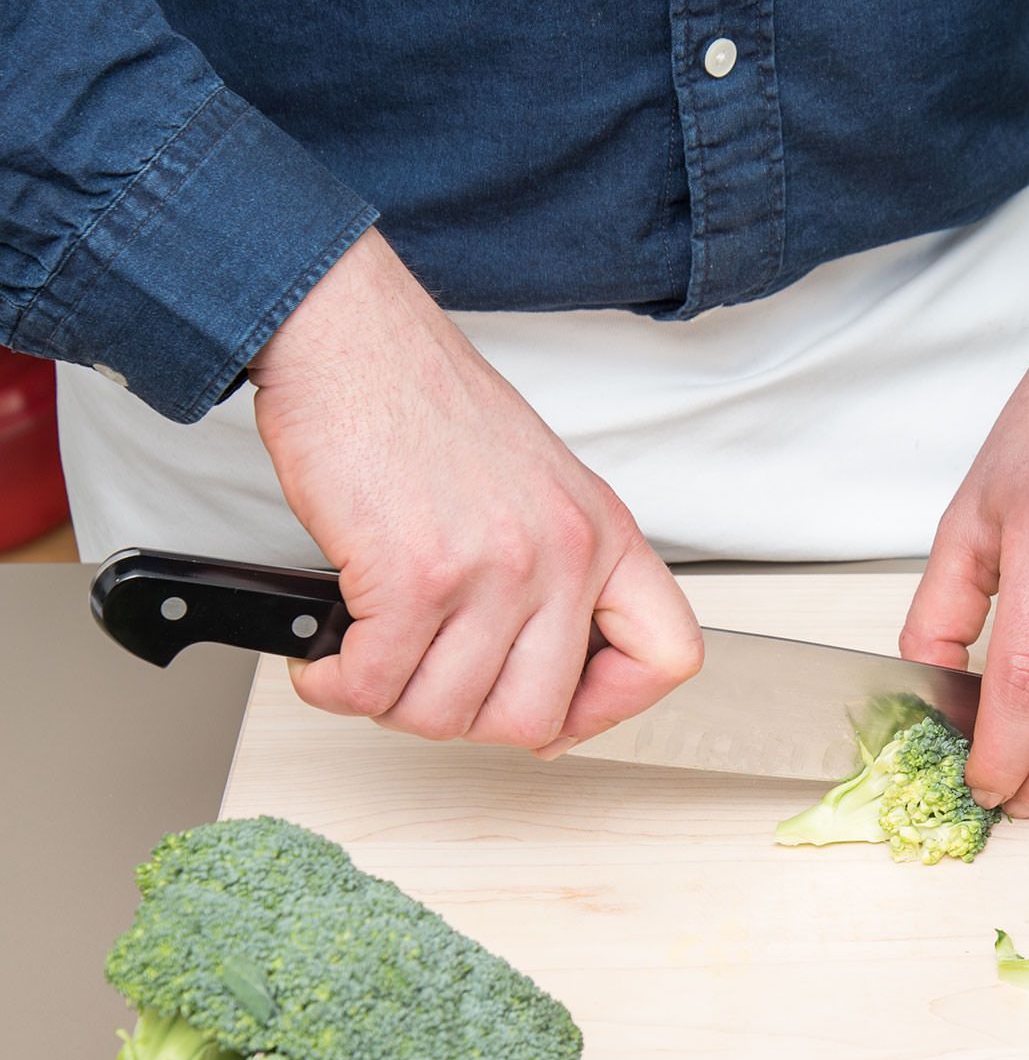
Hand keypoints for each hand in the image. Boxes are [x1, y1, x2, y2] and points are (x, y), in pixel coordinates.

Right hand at [246, 229, 701, 754]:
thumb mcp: (540, 489)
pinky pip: (377, 686)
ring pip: (448, 714)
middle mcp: (564, 555)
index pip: (668, 656)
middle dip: (467, 719)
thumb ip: (559, 577)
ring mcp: (494, 570)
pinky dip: (338, 685)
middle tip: (428, 684)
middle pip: (536, 718)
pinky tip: (330, 657)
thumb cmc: (429, 408)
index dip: (610, 705)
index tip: (559, 709)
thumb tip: (542, 674)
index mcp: (605, 535)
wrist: (354, 340)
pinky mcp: (413, 576)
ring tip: (370, 657)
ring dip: (392, 701)